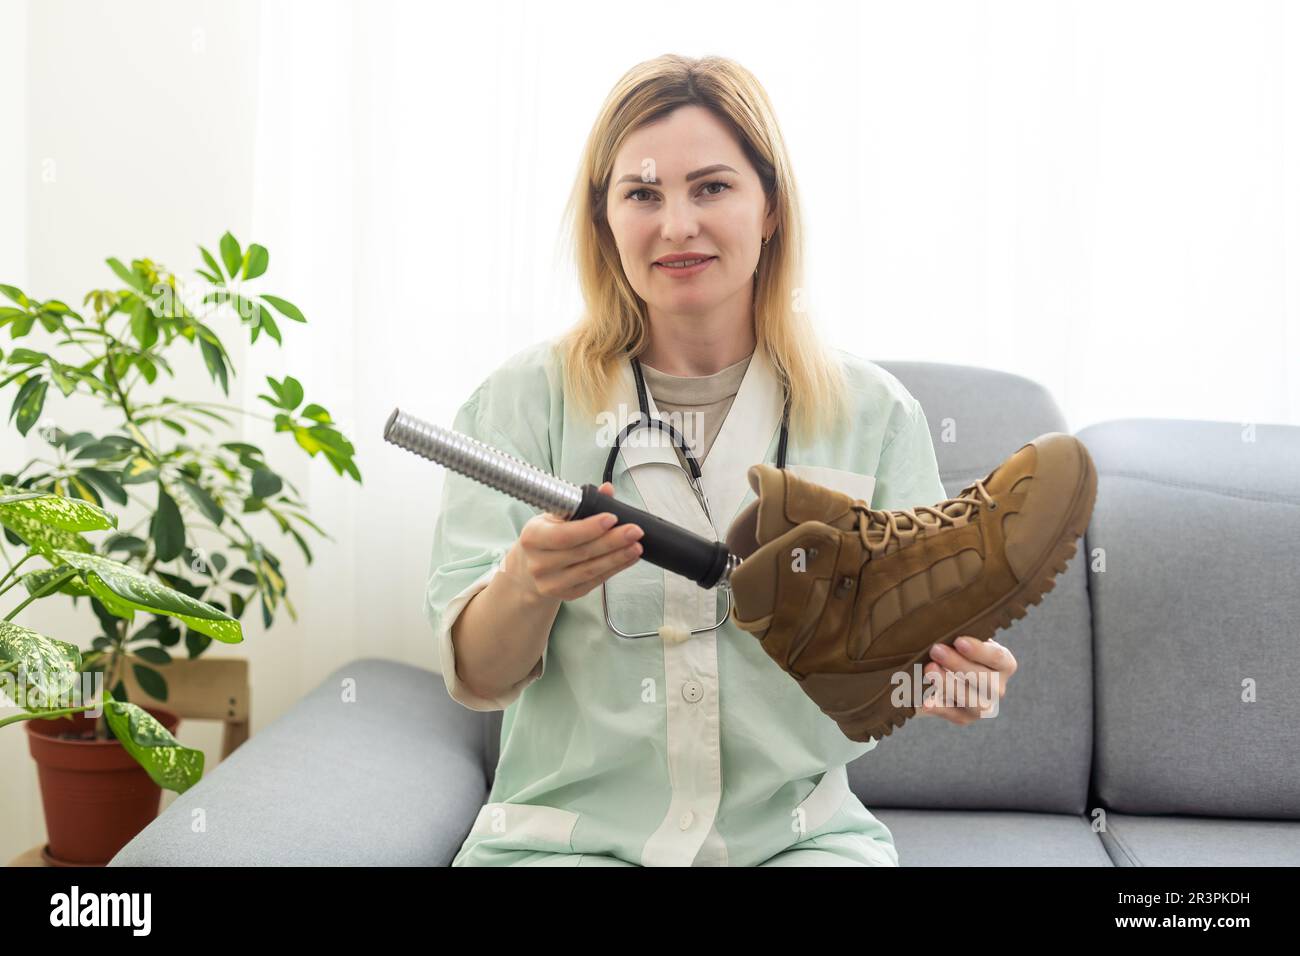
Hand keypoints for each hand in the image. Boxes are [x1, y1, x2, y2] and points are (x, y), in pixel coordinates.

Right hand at [505, 481, 643, 602]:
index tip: (612, 518)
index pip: (564, 535)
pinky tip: (628, 558)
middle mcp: (539, 563)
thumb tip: (607, 490)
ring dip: (618, 557)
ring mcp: (552, 583)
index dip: (590, 528)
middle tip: (634, 531)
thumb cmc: (545, 537)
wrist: (529, 570)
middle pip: (582, 553)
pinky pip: (595, 582)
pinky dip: (614, 569)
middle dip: (612, 541)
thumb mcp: (555, 516)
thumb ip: (582, 503)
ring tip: (636, 546)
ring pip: (591, 570)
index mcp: (533, 538)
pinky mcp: (567, 594)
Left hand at [917, 636, 1017, 725]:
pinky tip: (926, 702)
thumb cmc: (957, 649)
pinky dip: (939, 708)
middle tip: (936, 650)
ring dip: (949, 685)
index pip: (997, 657)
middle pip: (983, 679)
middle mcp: (998, 687)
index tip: (958, 641)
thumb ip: (961, 637)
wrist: (946, 671)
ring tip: (929, 669)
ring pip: (972, 700)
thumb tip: (945, 630)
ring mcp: (984, 706)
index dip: (978, 650)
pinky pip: (953, 715)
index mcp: (1004, 664)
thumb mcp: (964, 640)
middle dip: (958, 664)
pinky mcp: (965, 717)